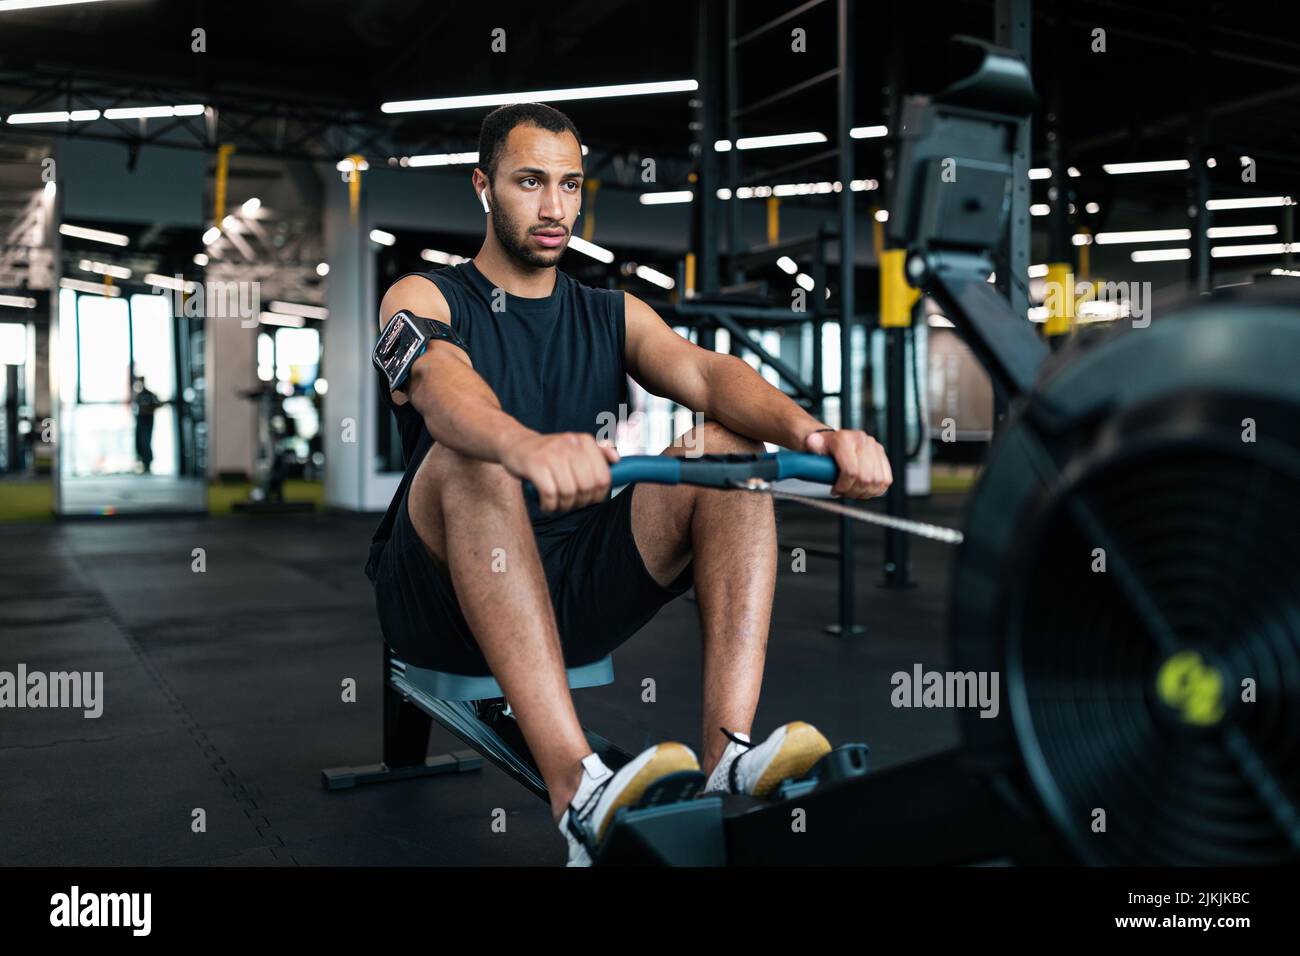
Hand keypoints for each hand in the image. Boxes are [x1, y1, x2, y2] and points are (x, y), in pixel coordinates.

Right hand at [500, 431, 619, 512]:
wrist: (515, 443)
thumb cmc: (547, 451)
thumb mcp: (573, 447)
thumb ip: (596, 452)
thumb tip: (616, 459)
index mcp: (583, 441)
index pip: (603, 476)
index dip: (599, 494)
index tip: (590, 499)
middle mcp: (570, 445)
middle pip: (587, 486)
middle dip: (581, 502)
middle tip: (571, 503)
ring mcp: (552, 454)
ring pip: (569, 492)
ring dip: (563, 506)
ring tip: (557, 504)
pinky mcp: (535, 464)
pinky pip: (550, 494)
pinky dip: (549, 505)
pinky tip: (546, 504)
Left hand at [803, 428, 892, 498]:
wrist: (832, 441)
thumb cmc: (823, 447)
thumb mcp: (812, 446)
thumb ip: (812, 444)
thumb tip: (812, 442)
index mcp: (845, 439)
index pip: (851, 472)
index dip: (844, 486)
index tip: (835, 490)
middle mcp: (863, 440)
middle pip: (865, 479)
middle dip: (853, 491)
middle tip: (843, 492)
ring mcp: (875, 447)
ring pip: (877, 481)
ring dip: (864, 492)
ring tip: (852, 490)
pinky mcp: (882, 455)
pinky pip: (886, 479)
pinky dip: (876, 489)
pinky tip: (863, 489)